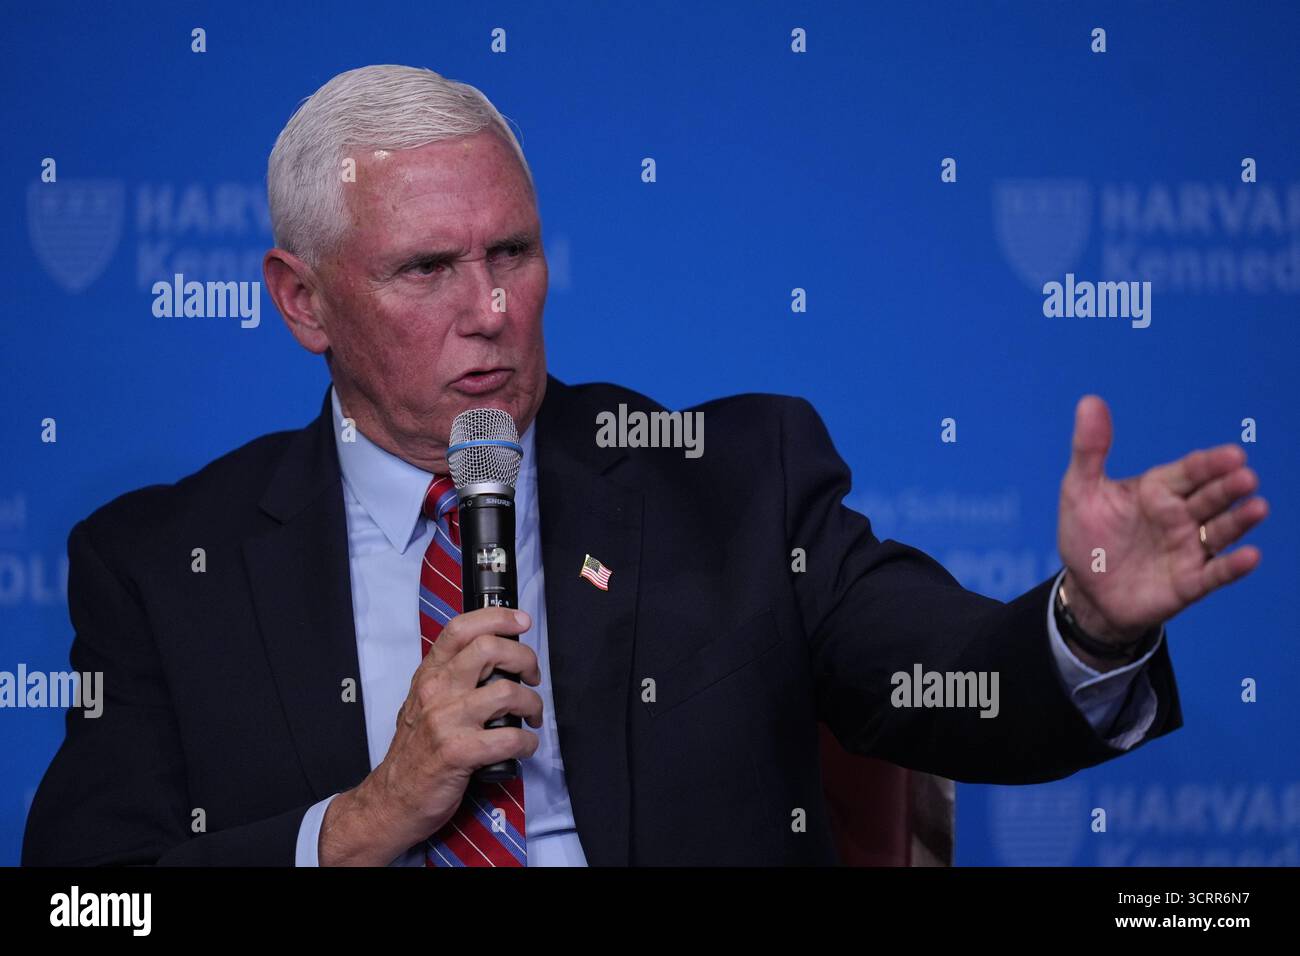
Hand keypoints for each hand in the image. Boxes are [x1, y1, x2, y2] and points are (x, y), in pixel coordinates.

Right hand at [319, 606, 542, 865]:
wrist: (391, 800)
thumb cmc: (415, 751)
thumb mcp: (424, 703)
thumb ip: (451, 677)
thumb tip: (495, 657)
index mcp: (429, 675)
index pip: (460, 629)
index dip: (497, 618)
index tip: (521, 622)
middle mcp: (436, 691)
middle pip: (490, 649)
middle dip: (525, 659)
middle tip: (532, 677)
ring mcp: (446, 721)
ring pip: (507, 692)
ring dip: (532, 704)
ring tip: (531, 716)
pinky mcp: (458, 752)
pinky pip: (510, 738)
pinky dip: (528, 742)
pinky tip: (524, 746)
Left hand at [1056, 395, 1267, 645]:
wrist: (1085, 592)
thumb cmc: (1086, 536)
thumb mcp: (1079, 491)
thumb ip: (1089, 449)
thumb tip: (1089, 400)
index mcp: (1158, 489)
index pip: (1190, 471)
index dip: (1210, 463)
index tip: (1233, 454)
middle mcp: (1180, 515)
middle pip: (1210, 497)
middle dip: (1228, 487)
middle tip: (1245, 476)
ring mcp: (1188, 549)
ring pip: (1220, 531)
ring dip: (1239, 520)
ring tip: (1258, 507)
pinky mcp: (1189, 583)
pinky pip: (1215, 573)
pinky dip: (1232, 566)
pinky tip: (1250, 556)